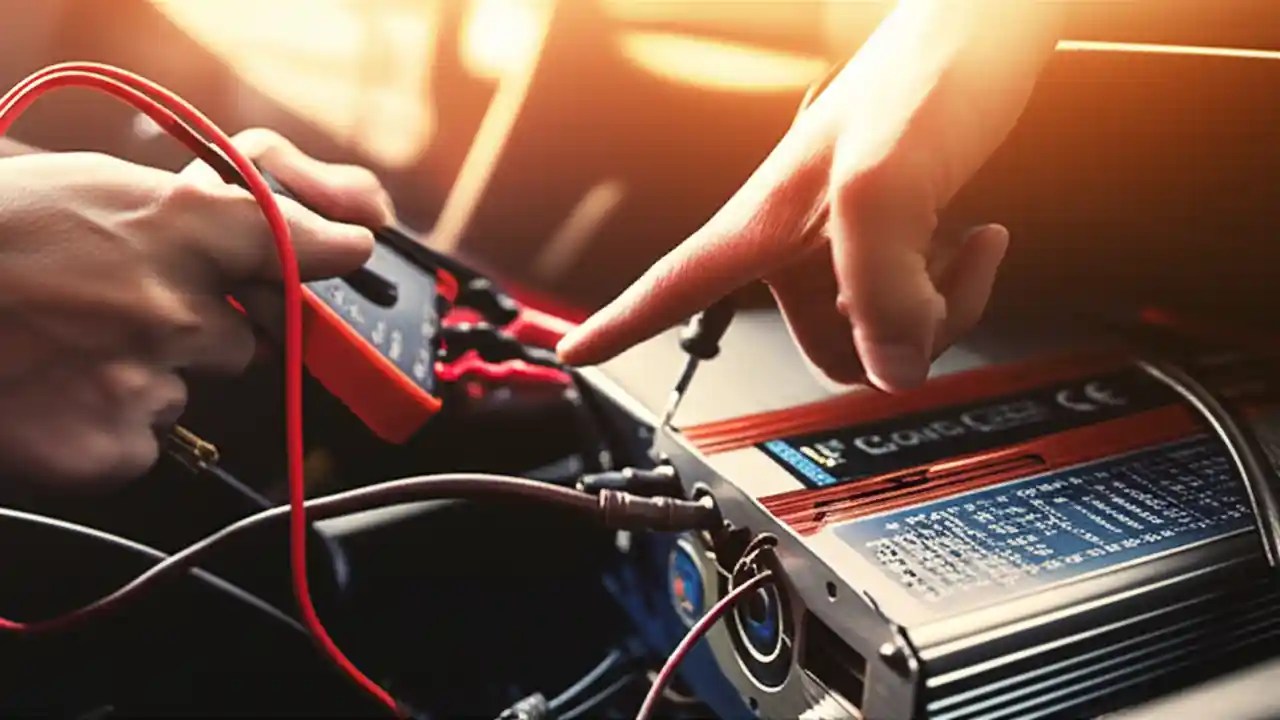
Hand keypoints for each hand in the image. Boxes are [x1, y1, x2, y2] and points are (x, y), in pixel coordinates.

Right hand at [0, 129, 389, 487]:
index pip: (308, 246)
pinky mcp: (118, 450)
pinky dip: (114, 422)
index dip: (334, 249)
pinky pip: (149, 440)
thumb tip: (290, 228)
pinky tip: (58, 391)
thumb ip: (196, 208)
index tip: (350, 252)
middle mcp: (181, 309)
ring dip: (153, 371)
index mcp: (182, 228)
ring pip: (193, 387)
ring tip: (71, 344)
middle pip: (250, 337)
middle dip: (206, 325)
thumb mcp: (95, 183)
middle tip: (125, 307)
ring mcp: (150, 385)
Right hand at [558, 2, 1057, 390]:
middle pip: (824, 350)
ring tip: (959, 250)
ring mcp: (847, 244)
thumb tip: (892, 371)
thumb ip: (880, 286)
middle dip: (890, 339)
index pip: (671, 285)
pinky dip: (957, 289)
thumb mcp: (888, 182)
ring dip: (937, 312)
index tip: (574, 351)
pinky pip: (916, 306)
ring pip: (879, 334)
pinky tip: (975, 240)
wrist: (991, 30)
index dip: (619, 324)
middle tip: (927, 296)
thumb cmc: (926, 71)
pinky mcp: (896, 239)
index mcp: (764, 223)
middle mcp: (798, 241)